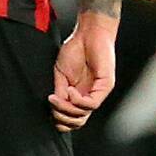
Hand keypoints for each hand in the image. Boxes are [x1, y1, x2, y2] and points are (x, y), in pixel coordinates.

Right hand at [49, 12, 116, 131]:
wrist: (88, 33)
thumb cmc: (75, 50)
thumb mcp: (61, 75)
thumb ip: (60, 93)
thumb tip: (55, 110)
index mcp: (79, 96)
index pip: (73, 120)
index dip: (60, 121)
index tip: (50, 111)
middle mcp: (89, 96)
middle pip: (78, 123)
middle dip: (61, 118)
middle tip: (53, 104)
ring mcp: (98, 93)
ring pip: (83, 115)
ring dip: (67, 109)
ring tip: (59, 96)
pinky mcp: (105, 86)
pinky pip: (91, 104)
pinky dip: (77, 101)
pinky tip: (70, 90)